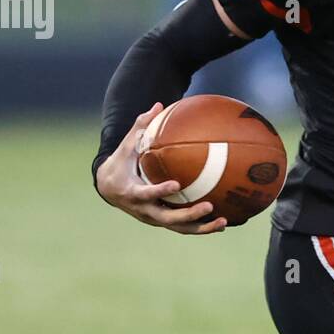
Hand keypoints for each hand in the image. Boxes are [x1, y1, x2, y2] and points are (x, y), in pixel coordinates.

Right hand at [95, 104, 227, 234]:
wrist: (109, 189)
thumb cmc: (121, 164)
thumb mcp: (126, 146)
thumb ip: (140, 126)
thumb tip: (158, 105)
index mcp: (132, 192)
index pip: (146, 193)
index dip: (160, 191)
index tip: (176, 184)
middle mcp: (144, 210)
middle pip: (167, 218)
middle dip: (188, 215)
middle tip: (208, 205)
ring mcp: (154, 219)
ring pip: (179, 228)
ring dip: (201, 227)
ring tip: (223, 221)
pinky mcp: (163, 222)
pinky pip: (184, 227)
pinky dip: (202, 226)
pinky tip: (223, 222)